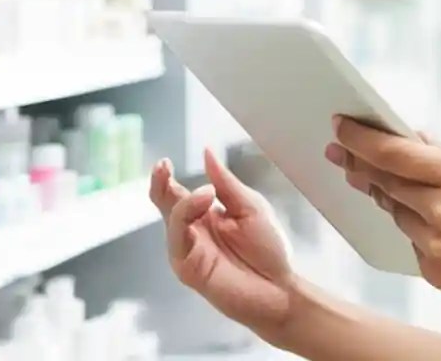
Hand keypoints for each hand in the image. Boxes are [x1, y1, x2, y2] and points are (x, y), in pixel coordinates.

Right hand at [149, 149, 300, 337]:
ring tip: (207, 192)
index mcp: (204, 214)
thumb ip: (225, 182)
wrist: (280, 288)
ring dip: (184, 201)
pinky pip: (177, 239)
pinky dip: (185, 217)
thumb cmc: (268, 249)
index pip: (176, 193)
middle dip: (160, 183)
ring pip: (170, 219)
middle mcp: (191, 231)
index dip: (166, 177)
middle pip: (164, 204)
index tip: (165, 161)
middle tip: (163, 166)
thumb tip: (206, 151)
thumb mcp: (249, 206)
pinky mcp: (188, 268)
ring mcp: (188, 250)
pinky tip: (203, 203)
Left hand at [325, 117, 440, 319]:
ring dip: (392, 197)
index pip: (394, 153)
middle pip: (385, 183)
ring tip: (395, 185)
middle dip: (360, 165)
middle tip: (340, 153)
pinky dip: (420, 229)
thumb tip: (413, 141)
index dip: (361, 138)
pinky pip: (413, 242)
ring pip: (397, 213)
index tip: (340, 127)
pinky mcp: (437, 274)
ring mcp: (439, 248)